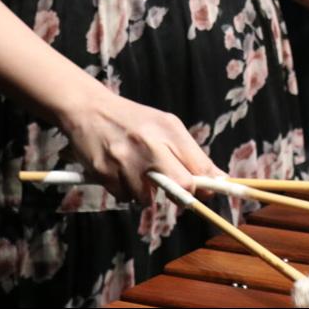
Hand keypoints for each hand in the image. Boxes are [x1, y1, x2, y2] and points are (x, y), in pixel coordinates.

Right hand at [57, 89, 224, 207]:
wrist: (88, 109)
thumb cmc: (134, 120)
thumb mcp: (167, 127)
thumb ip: (193, 155)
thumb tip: (221, 181)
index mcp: (168, 132)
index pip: (198, 169)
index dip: (206, 187)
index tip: (206, 194)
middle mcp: (148, 146)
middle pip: (179, 187)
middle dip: (181, 196)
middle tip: (175, 192)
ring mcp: (124, 160)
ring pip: (147, 199)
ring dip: (146, 194)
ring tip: (139, 174)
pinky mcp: (102, 172)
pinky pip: (123, 197)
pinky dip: (125, 191)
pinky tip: (121, 173)